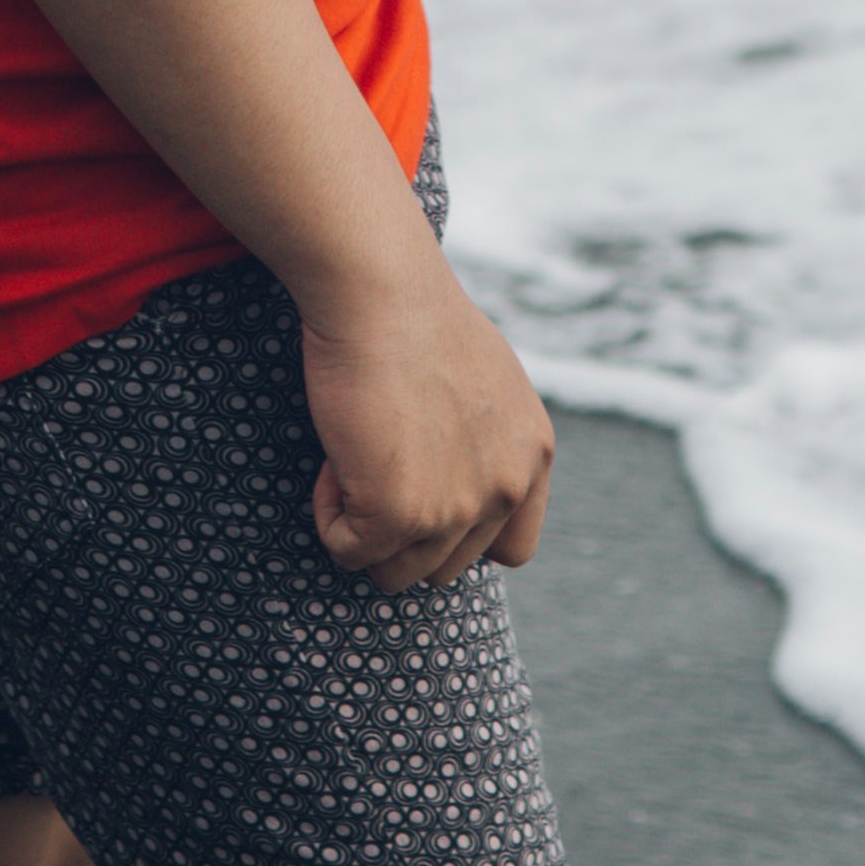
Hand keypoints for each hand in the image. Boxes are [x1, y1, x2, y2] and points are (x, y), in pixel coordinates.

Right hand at [298, 252, 556, 592]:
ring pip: (397, 573)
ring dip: (365, 529)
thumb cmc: (416, 317)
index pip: (511, 550)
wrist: (384, 292)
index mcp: (533, 455)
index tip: (422, 495)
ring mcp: (457, 509)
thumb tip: (456, 475)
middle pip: (444, 567)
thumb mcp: (486, 382)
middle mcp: (507, 489)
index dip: (459, 534)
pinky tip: (335, 460)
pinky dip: (331, 517)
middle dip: (402, 530)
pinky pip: (349, 552)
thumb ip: (488, 439)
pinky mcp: (402, 515)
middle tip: (375, 461)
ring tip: (353, 458)